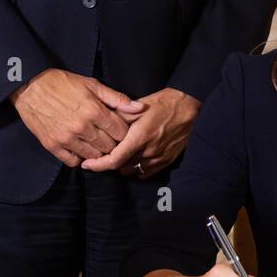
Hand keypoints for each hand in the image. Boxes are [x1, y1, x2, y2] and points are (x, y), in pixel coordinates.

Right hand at [11, 69, 142, 165]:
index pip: (121, 133)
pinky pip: (73, 161)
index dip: (123, 132)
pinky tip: (79, 146)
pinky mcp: (53, 145)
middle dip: (112, 143)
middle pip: (109, 147)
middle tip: (108, 136)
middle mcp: (82, 127)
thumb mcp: (92, 85)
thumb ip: (117, 99)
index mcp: (94, 110)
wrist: (30, 86)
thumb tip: (139, 108)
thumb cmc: (62, 83)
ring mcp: (66, 138)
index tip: (119, 128)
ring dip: (97, 151)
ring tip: (94, 141)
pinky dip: (79, 157)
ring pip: (93, 156)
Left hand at [80, 87, 200, 177]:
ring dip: (124, 165)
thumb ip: (119, 116)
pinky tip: (135, 157)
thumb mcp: (139, 105)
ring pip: (133, 171)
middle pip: (121, 167)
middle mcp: (148, 151)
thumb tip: (101, 123)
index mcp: (139, 137)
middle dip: (111, 162)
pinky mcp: (167, 160)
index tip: (87, 165)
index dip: (98, 165)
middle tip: (107, 152)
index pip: (114, 160)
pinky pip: (146, 172)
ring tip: (122, 153)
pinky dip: (137, 168)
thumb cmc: (164, 103)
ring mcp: (159, 158)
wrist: (189, 106)